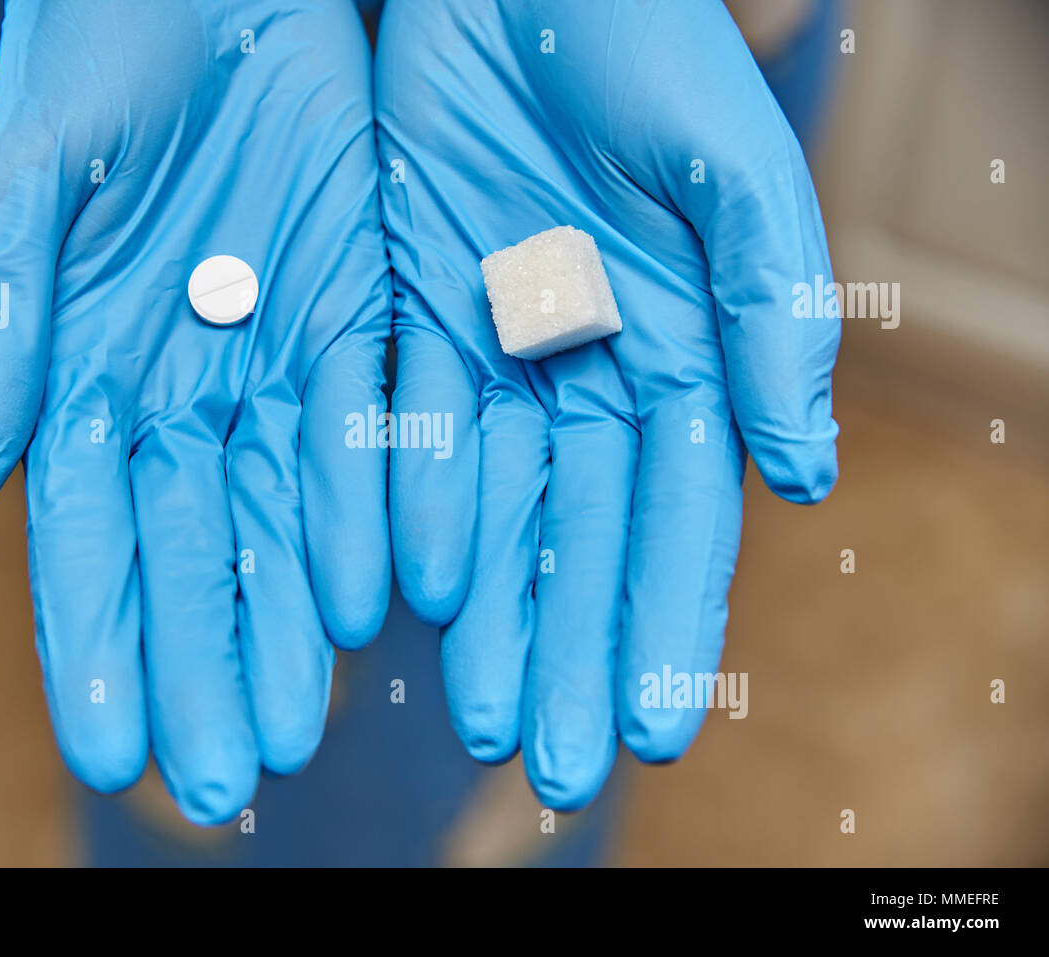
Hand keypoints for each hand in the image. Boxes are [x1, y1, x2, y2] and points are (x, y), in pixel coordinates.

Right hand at [0, 0, 389, 823]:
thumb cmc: (93, 62)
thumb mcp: (24, 182)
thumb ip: (0, 328)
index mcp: (85, 372)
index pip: (87, 536)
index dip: (98, 644)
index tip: (111, 752)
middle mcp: (181, 392)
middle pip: (191, 554)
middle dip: (202, 666)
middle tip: (219, 782)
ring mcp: (273, 364)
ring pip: (280, 520)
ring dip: (286, 623)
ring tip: (295, 728)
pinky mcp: (359, 317)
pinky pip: (366, 431)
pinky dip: (365, 512)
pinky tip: (373, 602)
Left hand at [376, 0, 838, 808]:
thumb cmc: (641, 40)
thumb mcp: (729, 163)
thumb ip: (771, 309)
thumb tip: (802, 474)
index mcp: (684, 346)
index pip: (676, 515)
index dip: (661, 624)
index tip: (647, 734)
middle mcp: (592, 369)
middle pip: (582, 537)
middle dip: (567, 649)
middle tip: (550, 765)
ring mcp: (501, 350)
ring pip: (493, 507)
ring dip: (489, 610)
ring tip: (478, 714)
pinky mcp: (415, 314)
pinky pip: (406, 432)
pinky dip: (403, 509)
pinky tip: (397, 594)